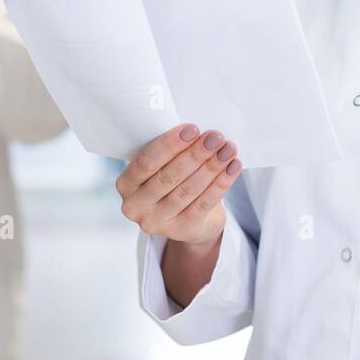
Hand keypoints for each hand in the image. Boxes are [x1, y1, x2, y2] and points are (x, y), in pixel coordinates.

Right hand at [117, 123, 243, 245]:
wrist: (188, 218)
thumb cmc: (173, 180)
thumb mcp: (162, 166)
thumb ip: (170, 151)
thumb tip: (198, 132)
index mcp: (126, 184)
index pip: (146, 162)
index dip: (170, 145)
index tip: (193, 129)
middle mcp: (136, 206)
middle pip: (169, 176)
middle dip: (195, 154)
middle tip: (215, 137)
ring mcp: (158, 222)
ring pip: (188, 190)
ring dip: (211, 167)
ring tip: (228, 149)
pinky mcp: (182, 230)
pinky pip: (204, 204)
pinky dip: (221, 183)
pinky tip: (233, 167)